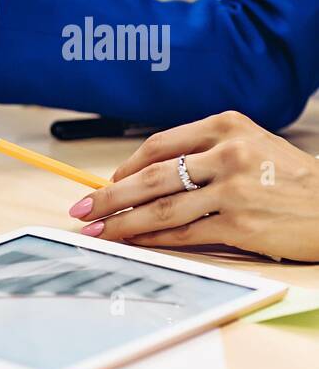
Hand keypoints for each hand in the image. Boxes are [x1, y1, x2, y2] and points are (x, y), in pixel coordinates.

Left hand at [67, 111, 318, 260]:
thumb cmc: (287, 177)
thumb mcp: (250, 145)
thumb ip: (202, 154)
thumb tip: (140, 178)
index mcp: (226, 126)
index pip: (158, 146)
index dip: (125, 168)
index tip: (105, 183)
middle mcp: (228, 153)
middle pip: (150, 178)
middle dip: (107, 197)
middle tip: (81, 210)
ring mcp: (234, 189)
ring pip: (161, 208)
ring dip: (122, 223)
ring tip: (98, 231)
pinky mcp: (240, 223)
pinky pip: (183, 233)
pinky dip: (154, 240)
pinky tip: (135, 242)